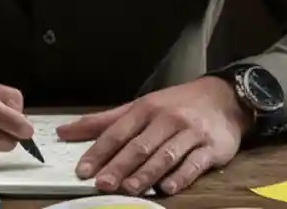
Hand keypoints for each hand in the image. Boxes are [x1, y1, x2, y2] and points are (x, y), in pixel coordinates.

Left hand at [56, 76, 250, 195]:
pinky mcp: (211, 148)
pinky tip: (167, 187)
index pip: (117, 132)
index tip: (83, 170)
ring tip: (129, 189)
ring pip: (165, 155)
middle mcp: (166, 120)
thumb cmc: (175, 105)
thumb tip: (64, 132)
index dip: (99, 152)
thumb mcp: (139, 107)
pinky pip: (194, 164)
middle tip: (102, 184)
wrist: (222, 98)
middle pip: (139, 145)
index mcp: (145, 109)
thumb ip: (103, 122)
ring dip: (146, 173)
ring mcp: (190, 133)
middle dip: (120, 165)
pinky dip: (181, 176)